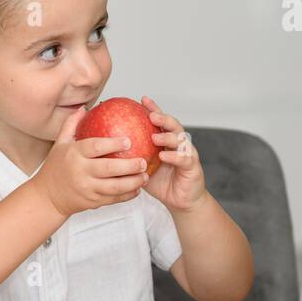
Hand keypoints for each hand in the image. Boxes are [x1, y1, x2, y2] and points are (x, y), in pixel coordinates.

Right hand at [29, 105, 150, 217]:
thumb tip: (84, 108)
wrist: (47, 197)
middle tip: (143, 160)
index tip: (129, 140)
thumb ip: (72, 125)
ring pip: (114, 187)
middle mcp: (80, 172)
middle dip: (129, 165)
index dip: (112, 144)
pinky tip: (138, 189)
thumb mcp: (60, 144)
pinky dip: (127, 195)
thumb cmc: (56, 167)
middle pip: (108, 168)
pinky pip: (113, 199)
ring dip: (132, 182)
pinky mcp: (92, 202)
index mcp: (74, 155)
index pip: (95, 147)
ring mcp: (86, 189)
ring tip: (146, 176)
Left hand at [137, 96, 206, 212]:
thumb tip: (108, 148)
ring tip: (155, 136)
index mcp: (167, 142)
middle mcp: (179, 144)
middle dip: (163, 118)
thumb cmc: (161, 183)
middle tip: (151, 115)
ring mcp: (187, 153)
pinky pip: (184, 159)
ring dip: (167, 137)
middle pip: (173, 125)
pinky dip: (174, 156)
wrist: (180, 201)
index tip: (142, 99)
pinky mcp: (193, 166)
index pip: (161, 122)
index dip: (153, 109)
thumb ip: (131, 157)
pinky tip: (164, 156)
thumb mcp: (142, 168)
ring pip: (181, 139)